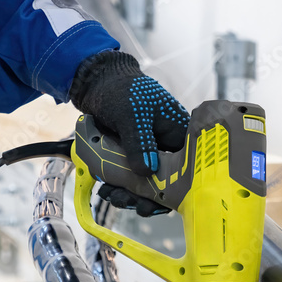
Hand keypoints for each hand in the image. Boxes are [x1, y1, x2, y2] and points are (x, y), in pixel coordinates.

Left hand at [70, 50, 188, 215]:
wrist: (98, 81)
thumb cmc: (121, 89)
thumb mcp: (131, 114)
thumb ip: (139, 142)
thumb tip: (147, 172)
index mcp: (178, 134)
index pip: (184, 169)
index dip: (170, 189)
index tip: (150, 200)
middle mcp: (168, 147)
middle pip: (166, 182)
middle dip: (145, 196)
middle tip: (125, 201)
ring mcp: (151, 153)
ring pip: (146, 183)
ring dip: (129, 194)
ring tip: (109, 194)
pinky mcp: (135, 157)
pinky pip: (132, 178)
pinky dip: (120, 185)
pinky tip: (106, 187)